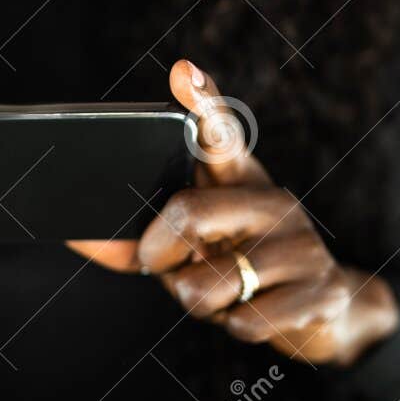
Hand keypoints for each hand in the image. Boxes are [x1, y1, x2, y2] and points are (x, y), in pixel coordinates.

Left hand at [132, 60, 399, 367]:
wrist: (322, 313)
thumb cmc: (238, 268)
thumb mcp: (190, 251)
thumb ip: (138, 242)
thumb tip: (76, 236)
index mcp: (239, 180)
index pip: (219, 134)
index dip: (201, 103)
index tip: (182, 72)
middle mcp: (274, 201)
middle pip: (189, 214)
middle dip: (159, 253)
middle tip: (161, 264)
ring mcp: (301, 245)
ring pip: (208, 284)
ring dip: (198, 304)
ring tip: (222, 296)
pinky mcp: (320, 292)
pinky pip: (244, 321)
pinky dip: (234, 327)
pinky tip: (256, 314)